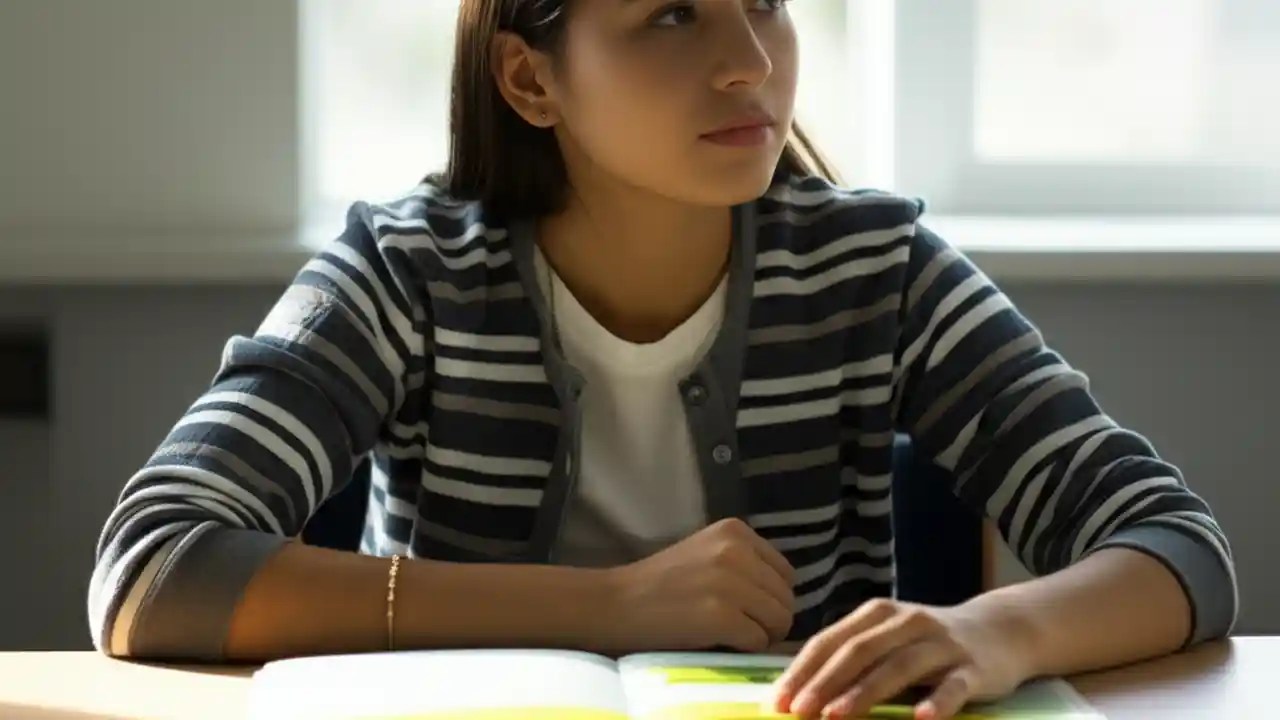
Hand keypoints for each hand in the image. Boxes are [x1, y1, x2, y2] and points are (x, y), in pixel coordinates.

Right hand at [603, 518, 794, 652]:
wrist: (616, 603)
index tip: (746, 608)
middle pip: (787, 599)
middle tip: (739, 627)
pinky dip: (744, 648)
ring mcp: (729, 583)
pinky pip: (758, 641)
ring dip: (761, 635)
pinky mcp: (720, 616)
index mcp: (736, 531)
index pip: (786, 574)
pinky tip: (719, 641)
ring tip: (730, 634)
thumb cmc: (661, 583)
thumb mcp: (707, 553)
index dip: (771, 597)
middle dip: (769, 620)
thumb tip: (786, 595)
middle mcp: (736, 551)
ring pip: (779, 621)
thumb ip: (745, 562)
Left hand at [771, 598, 1034, 719]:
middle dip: (824, 683)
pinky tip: (921, 719)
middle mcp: (907, 622)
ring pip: (899, 667)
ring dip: (865, 693)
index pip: (831, 641)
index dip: (803, 670)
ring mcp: (942, 644)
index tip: (779, 700)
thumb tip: (799, 692)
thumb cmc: (930, 642)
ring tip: (836, 716)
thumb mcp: (889, 639)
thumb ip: (852, 659)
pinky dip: (937, 702)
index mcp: (878, 614)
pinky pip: (954, 686)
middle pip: (859, 651)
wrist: (1002, 630)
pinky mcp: (974, 668)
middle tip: (799, 711)